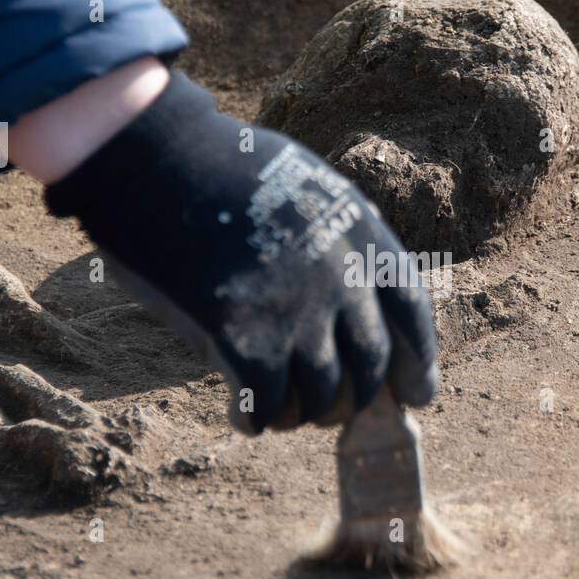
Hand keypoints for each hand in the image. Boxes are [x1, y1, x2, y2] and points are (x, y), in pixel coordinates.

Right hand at [44, 71, 439, 433]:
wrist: (160, 160)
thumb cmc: (224, 169)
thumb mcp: (310, 190)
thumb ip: (337, 246)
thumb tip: (350, 308)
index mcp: (363, 236)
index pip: (413, 314)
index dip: (418, 363)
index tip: (415, 394)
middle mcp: (341, 279)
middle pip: (370, 367)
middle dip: (357, 399)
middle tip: (335, 410)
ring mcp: (295, 311)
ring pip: (320, 396)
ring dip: (305, 413)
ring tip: (286, 413)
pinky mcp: (243, 338)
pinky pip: (264, 403)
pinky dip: (257, 418)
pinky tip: (244, 417)